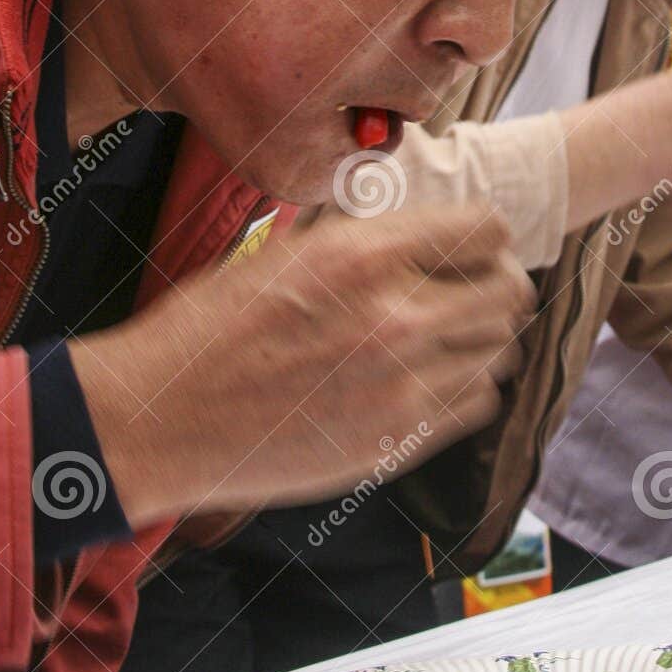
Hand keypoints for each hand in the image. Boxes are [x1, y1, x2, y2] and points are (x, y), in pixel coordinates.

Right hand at [71, 206, 532, 526]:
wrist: (161, 419)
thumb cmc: (210, 329)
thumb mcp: (287, 253)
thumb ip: (367, 243)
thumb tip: (427, 232)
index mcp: (362, 255)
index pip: (486, 229)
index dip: (486, 235)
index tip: (476, 244)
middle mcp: (394, 317)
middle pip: (509, 292)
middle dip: (497, 284)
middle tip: (476, 288)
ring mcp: (400, 386)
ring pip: (500, 351)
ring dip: (484, 338)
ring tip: (451, 335)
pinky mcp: (395, 442)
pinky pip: (476, 404)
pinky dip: (465, 388)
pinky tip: (430, 378)